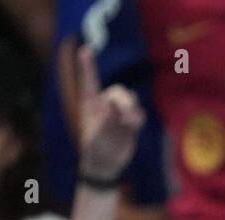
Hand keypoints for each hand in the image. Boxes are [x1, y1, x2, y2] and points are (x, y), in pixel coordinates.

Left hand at [76, 44, 144, 182]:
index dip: (88, 65)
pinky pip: (139, 114)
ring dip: (132, 111)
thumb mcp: (97, 135)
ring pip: (131, 102)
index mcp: (90, 103)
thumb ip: (106, 118)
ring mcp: (118, 113)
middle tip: (125, 116)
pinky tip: (133, 127)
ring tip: (129, 125)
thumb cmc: (94, 149)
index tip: (85, 50)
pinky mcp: (130, 122)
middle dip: (125, 102)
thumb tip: (114, 103)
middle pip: (119, 92)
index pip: (90, 81)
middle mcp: (105, 104)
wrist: (106, 164)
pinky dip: (138, 119)